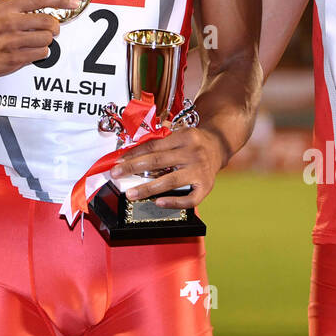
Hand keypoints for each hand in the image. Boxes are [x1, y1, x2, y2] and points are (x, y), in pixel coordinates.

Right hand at [0, 0, 78, 76]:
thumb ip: (19, 4)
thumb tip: (46, 3)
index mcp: (7, 6)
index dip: (61, 0)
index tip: (74, 2)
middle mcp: (11, 22)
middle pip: (49, 22)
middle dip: (54, 26)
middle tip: (51, 28)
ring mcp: (13, 41)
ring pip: (47, 40)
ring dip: (45, 40)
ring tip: (34, 40)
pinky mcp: (14, 58)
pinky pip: (41, 54)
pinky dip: (40, 52)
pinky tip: (30, 50)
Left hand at [109, 126, 228, 208]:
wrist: (219, 145)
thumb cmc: (193, 141)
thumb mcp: (179, 133)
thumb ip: (160, 141)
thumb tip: (132, 152)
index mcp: (184, 137)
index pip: (154, 146)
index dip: (134, 154)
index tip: (119, 161)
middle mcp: (193, 153)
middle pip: (158, 161)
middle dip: (134, 168)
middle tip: (117, 174)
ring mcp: (200, 170)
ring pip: (170, 181)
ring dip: (148, 188)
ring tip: (131, 194)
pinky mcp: (206, 186)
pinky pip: (189, 199)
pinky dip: (173, 202)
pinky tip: (158, 202)